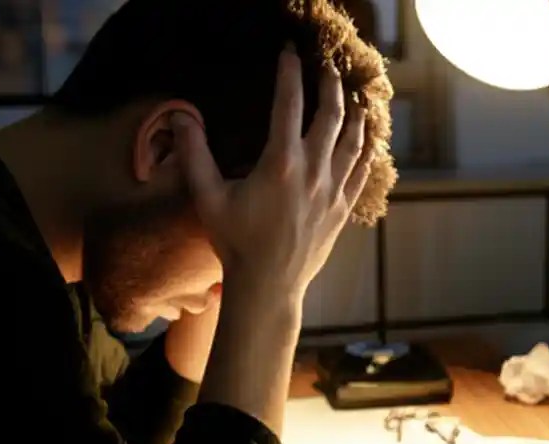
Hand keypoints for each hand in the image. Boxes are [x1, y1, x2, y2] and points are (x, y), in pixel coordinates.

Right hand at [172, 47, 372, 300]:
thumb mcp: (208, 198)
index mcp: (280, 163)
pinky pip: (361, 170)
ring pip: (354, 140)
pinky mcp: (343, 209)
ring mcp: (333, 190)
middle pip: (331, 114)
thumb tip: (182, 118)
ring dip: (354, 113)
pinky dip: (366, 149)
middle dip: (330, 85)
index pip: (288, 103)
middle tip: (327, 67)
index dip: (289, 73)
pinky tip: (366, 138)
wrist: (268, 286)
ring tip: (352, 97)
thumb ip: (194, 155)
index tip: (289, 54)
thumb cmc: (235, 243)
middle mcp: (313, 171)